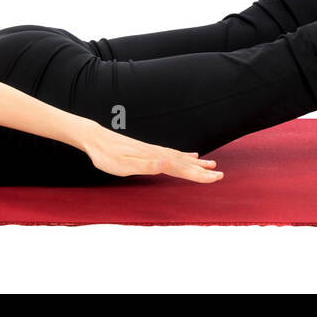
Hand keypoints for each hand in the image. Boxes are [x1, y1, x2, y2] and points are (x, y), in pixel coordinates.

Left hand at [78, 122, 223, 182]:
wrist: (95, 138)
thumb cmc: (106, 155)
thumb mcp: (123, 164)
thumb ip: (146, 165)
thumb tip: (167, 162)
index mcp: (154, 158)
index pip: (180, 168)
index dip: (198, 175)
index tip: (215, 179)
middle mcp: (157, 153)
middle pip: (184, 163)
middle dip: (202, 171)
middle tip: (220, 175)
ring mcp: (153, 150)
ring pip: (180, 157)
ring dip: (196, 163)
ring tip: (211, 165)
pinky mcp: (148, 150)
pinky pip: (172, 154)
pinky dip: (184, 156)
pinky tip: (190, 156)